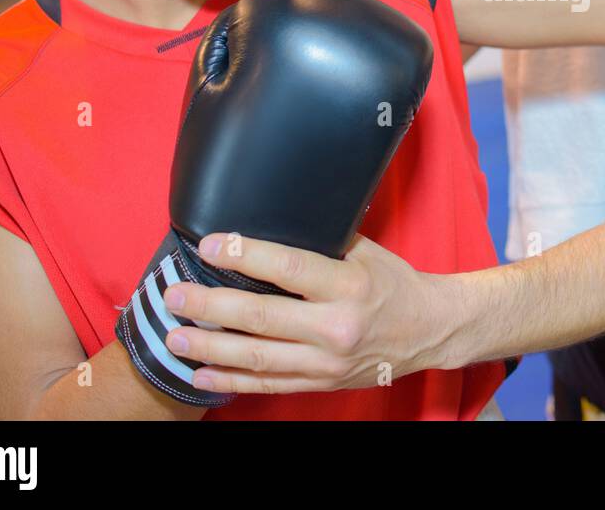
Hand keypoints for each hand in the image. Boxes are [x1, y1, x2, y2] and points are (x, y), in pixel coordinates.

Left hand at [160, 232, 455, 395]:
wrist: (429, 330)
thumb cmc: (395, 284)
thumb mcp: (366, 252)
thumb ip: (322, 241)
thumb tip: (273, 220)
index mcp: (349, 285)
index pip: (288, 268)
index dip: (245, 256)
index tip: (211, 246)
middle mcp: (337, 327)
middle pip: (262, 317)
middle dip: (211, 306)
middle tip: (175, 295)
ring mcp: (327, 361)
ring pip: (258, 357)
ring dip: (210, 347)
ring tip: (175, 335)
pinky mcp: (321, 383)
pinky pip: (268, 384)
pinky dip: (231, 381)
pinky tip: (200, 373)